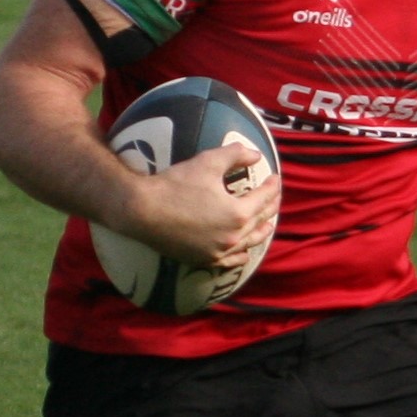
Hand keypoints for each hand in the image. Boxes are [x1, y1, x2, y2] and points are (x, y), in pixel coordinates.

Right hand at [117, 144, 281, 270]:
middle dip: (270, 206)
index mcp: (238, 213)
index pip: (264, 198)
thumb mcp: (208, 162)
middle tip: (274, 196)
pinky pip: (230, 261)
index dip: (272, 186)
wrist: (141, 211)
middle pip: (260, 220)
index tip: (274, 177)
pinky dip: (241, 256)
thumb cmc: (175, 185)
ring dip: (261, 231)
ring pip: (249, 243)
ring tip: (268, 223)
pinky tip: (244, 253)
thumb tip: (256, 155)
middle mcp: (233, 237)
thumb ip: (236, 155)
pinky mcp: (203, 260)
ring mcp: (218, 252)